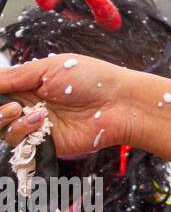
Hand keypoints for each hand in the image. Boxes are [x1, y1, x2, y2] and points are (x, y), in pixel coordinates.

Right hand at [0, 54, 142, 158]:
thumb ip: (14, 75)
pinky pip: (17, 142)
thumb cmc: (91, 79)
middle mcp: (27, 105)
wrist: (119, 104)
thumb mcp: (48, 68)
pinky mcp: (43, 143)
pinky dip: (21, 130)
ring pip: (0, 129)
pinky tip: (40, 120)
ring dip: (3, 119)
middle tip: (12, 106)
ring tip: (24, 110)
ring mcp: (34, 125)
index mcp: (28, 84)